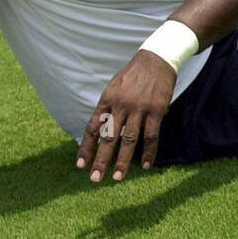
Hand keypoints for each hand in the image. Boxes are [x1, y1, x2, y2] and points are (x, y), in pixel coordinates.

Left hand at [77, 50, 176, 182]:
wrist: (156, 59)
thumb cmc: (133, 76)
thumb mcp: (114, 88)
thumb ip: (107, 109)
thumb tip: (99, 132)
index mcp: (107, 100)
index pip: (93, 128)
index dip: (86, 148)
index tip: (80, 165)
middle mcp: (121, 105)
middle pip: (109, 137)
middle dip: (101, 160)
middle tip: (94, 179)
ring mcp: (140, 108)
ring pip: (130, 139)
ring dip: (123, 160)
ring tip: (118, 178)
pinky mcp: (157, 110)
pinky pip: (152, 135)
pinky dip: (149, 152)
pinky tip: (145, 165)